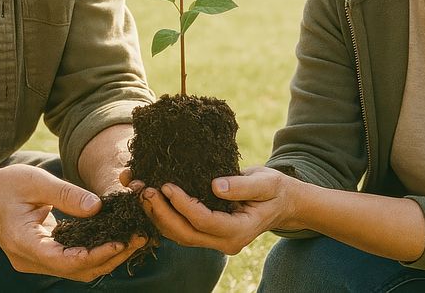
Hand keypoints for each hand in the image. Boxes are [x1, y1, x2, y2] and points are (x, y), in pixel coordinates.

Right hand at [0, 164, 146, 281]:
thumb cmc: (6, 185)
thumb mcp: (35, 181)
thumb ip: (66, 194)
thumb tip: (98, 207)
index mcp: (24, 242)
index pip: (65, 260)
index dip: (95, 255)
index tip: (120, 242)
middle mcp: (29, 260)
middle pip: (76, 270)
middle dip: (110, 258)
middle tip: (139, 238)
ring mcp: (35, 261)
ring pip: (77, 270)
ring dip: (106, 258)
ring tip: (134, 239)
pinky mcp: (43, 256)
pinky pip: (72, 261)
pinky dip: (94, 253)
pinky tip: (114, 237)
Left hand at [139, 166, 299, 254]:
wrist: (282, 203)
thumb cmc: (275, 189)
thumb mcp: (266, 183)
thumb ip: (242, 186)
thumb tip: (216, 185)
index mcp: (239, 231)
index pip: (205, 221)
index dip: (183, 205)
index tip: (167, 186)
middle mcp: (225, 242)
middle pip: (185, 234)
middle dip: (162, 213)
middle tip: (145, 190)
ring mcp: (215, 241)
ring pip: (179, 235)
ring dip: (158, 215)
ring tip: (142, 191)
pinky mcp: (207, 234)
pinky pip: (181, 229)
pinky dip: (164, 215)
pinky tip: (152, 197)